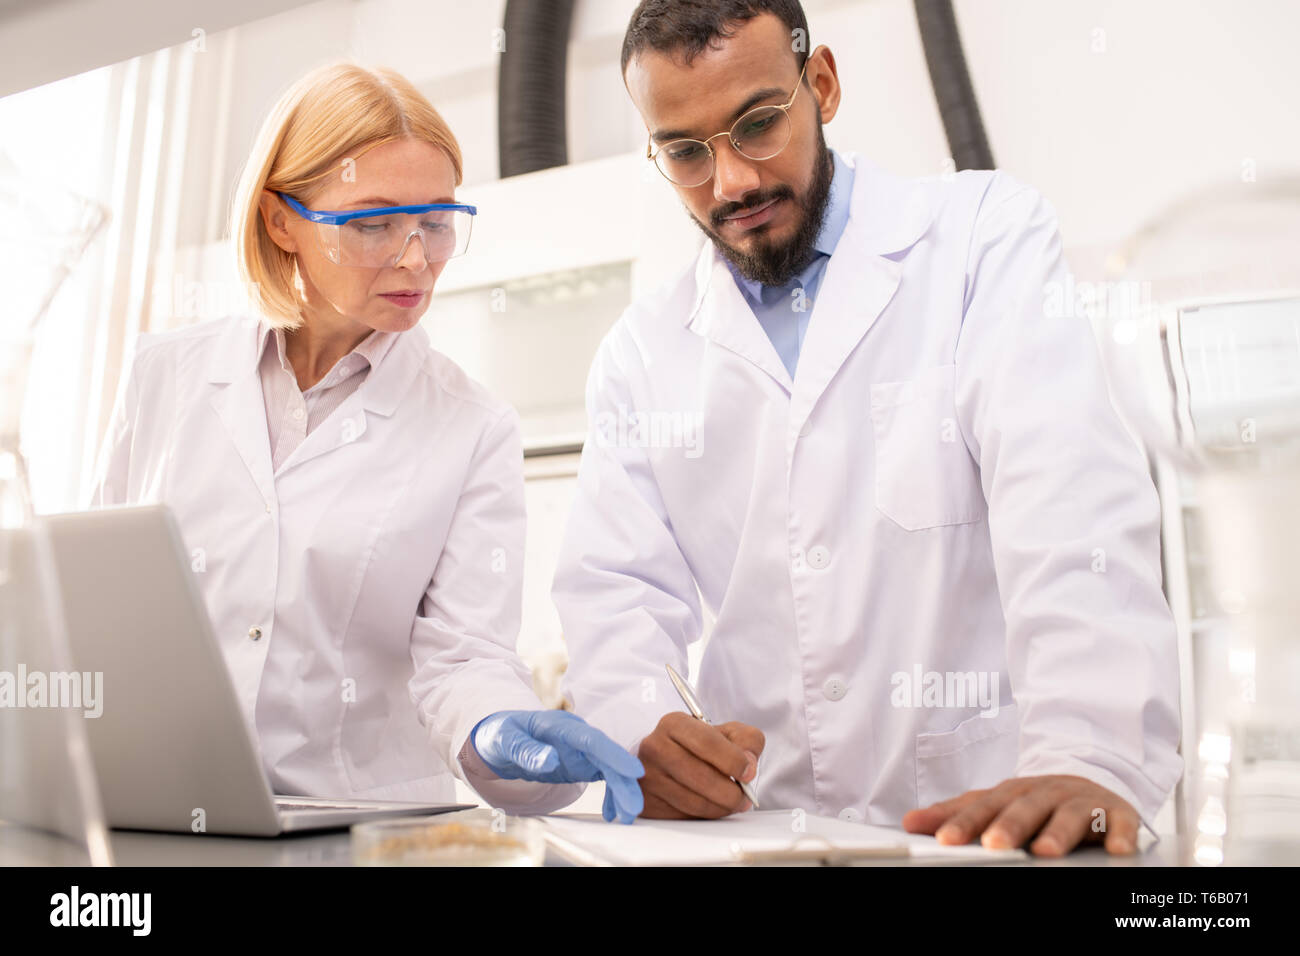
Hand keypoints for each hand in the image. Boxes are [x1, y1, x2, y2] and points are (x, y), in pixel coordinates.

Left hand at [471, 710, 645, 823]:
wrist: (502, 738)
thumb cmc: (503, 734)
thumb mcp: (506, 740)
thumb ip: (526, 750)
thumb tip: (550, 760)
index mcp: (561, 726)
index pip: (592, 740)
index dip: (614, 755)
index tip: (633, 772)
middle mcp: (578, 737)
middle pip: (607, 757)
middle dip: (624, 782)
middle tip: (633, 808)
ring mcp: (582, 751)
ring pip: (610, 769)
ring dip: (622, 791)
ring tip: (626, 817)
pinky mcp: (583, 764)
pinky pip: (604, 778)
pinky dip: (611, 795)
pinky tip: (612, 813)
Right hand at [637, 712, 763, 818]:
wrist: (668, 759)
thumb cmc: (699, 746)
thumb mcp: (727, 733)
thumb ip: (747, 740)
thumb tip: (748, 764)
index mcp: (674, 724)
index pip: (707, 742)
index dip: (733, 760)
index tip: (748, 773)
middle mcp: (655, 747)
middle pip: (700, 776)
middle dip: (730, 792)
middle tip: (744, 797)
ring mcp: (648, 776)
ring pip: (693, 801)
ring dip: (721, 807)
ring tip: (733, 803)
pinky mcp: (646, 801)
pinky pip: (683, 815)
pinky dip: (704, 815)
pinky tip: (712, 807)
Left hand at [901, 774, 1141, 855]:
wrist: (1091, 780)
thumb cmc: (1036, 801)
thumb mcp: (996, 804)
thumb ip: (957, 814)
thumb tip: (911, 822)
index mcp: (1013, 792)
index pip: (984, 807)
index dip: (964, 822)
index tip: (943, 839)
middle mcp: (1046, 793)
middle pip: (1025, 808)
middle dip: (1009, 825)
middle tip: (992, 845)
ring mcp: (1082, 802)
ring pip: (1069, 815)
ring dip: (1058, 832)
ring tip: (1046, 851)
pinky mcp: (1117, 812)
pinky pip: (1122, 823)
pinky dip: (1121, 834)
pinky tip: (1118, 850)